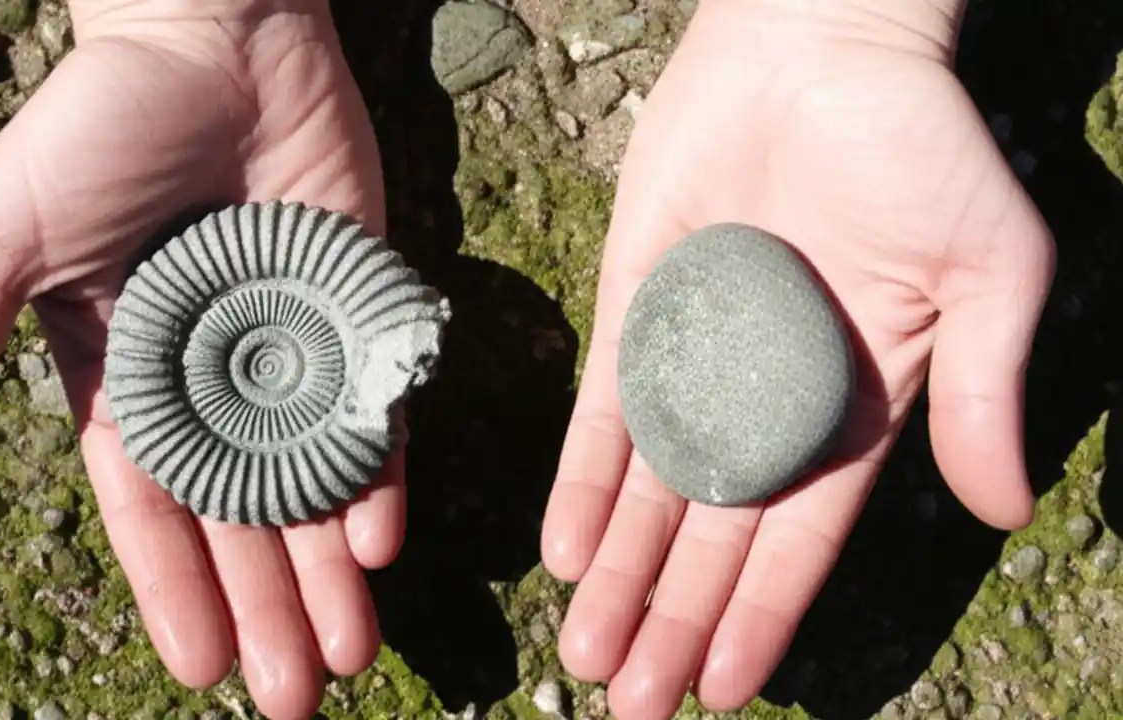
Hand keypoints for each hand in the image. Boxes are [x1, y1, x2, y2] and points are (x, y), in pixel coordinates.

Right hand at [0, 2, 395, 716]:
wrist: (211, 36)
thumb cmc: (95, 127)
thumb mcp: (2, 239)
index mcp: (125, 380)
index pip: (151, 512)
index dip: (175, 592)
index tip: (200, 675)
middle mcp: (213, 382)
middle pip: (243, 519)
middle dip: (266, 610)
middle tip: (296, 698)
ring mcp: (290, 351)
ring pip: (313, 483)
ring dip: (329, 571)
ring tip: (352, 654)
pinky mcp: (357, 310)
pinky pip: (374, 410)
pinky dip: (380, 474)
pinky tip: (383, 543)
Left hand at [540, 1, 1054, 716]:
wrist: (821, 42)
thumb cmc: (922, 145)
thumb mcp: (992, 272)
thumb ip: (987, 395)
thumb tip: (1009, 513)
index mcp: (852, 408)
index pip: (798, 541)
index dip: (760, 616)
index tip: (723, 690)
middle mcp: (765, 399)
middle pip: (712, 538)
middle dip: (671, 620)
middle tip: (629, 703)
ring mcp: (694, 358)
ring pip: (648, 493)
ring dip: (616, 574)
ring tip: (585, 654)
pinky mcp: (634, 309)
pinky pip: (604, 413)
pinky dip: (581, 482)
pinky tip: (559, 549)